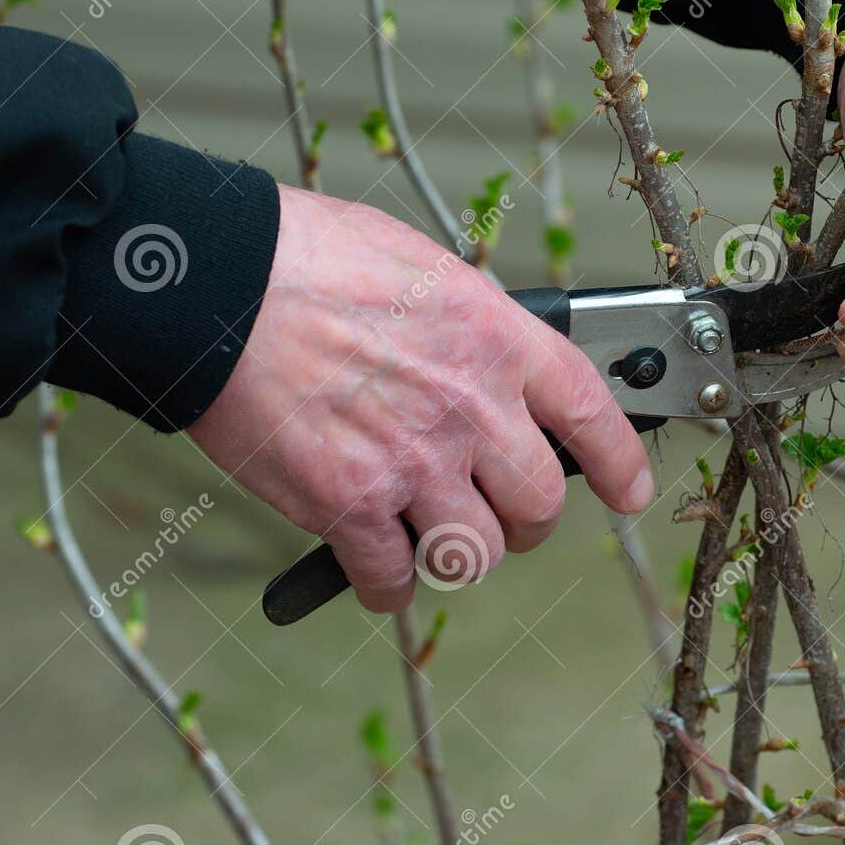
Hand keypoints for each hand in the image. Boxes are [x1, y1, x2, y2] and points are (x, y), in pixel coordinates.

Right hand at [189, 185, 654, 611]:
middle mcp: (469, 406)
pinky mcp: (350, 506)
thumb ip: (472, 326)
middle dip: (524, 521)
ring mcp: (413, 462)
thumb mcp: (421, 267)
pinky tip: (376, 566)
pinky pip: (395, 581)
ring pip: (475, 554)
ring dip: (456, 553)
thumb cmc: (303, 259)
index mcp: (496, 340)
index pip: (593, 414)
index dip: (621, 463)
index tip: (629, 490)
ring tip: (429, 536)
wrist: (216, 284)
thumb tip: (490, 362)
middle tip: (497, 513)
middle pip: (540, 506)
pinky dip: (388, 585)